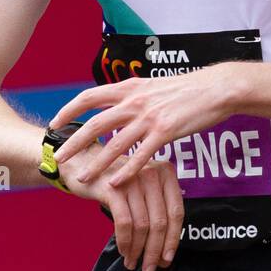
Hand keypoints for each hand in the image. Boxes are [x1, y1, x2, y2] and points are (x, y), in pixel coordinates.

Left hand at [48, 65, 242, 191]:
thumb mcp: (153, 86)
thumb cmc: (187, 88)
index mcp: (130, 88)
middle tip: (58, 158)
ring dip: (96, 163)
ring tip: (82, 178)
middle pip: (95, 123)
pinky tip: (116, 184)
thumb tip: (118, 103)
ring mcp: (149, 117)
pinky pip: (141, 156)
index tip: (55, 123)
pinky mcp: (165, 132)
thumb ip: (134, 95)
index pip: (90, 96)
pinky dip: (126, 172)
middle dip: (73, 142)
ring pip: (115, 144)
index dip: (69, 110)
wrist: (215, 88)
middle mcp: (135, 101)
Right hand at [56, 144, 184, 270]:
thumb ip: (155, 209)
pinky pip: (125, 223)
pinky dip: (125, 242)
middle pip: (161, 222)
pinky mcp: (114, 188)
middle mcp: (153, 173)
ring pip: (143, 225)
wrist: (83, 161)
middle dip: (155, 251)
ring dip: (138, 250)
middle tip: (149, 268)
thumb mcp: (142, 187)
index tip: (167, 259)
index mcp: (166, 173)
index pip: (177, 212)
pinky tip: (124, 251)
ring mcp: (134, 180)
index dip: (173, 240)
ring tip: (132, 262)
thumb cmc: (116, 180)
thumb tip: (165, 249)